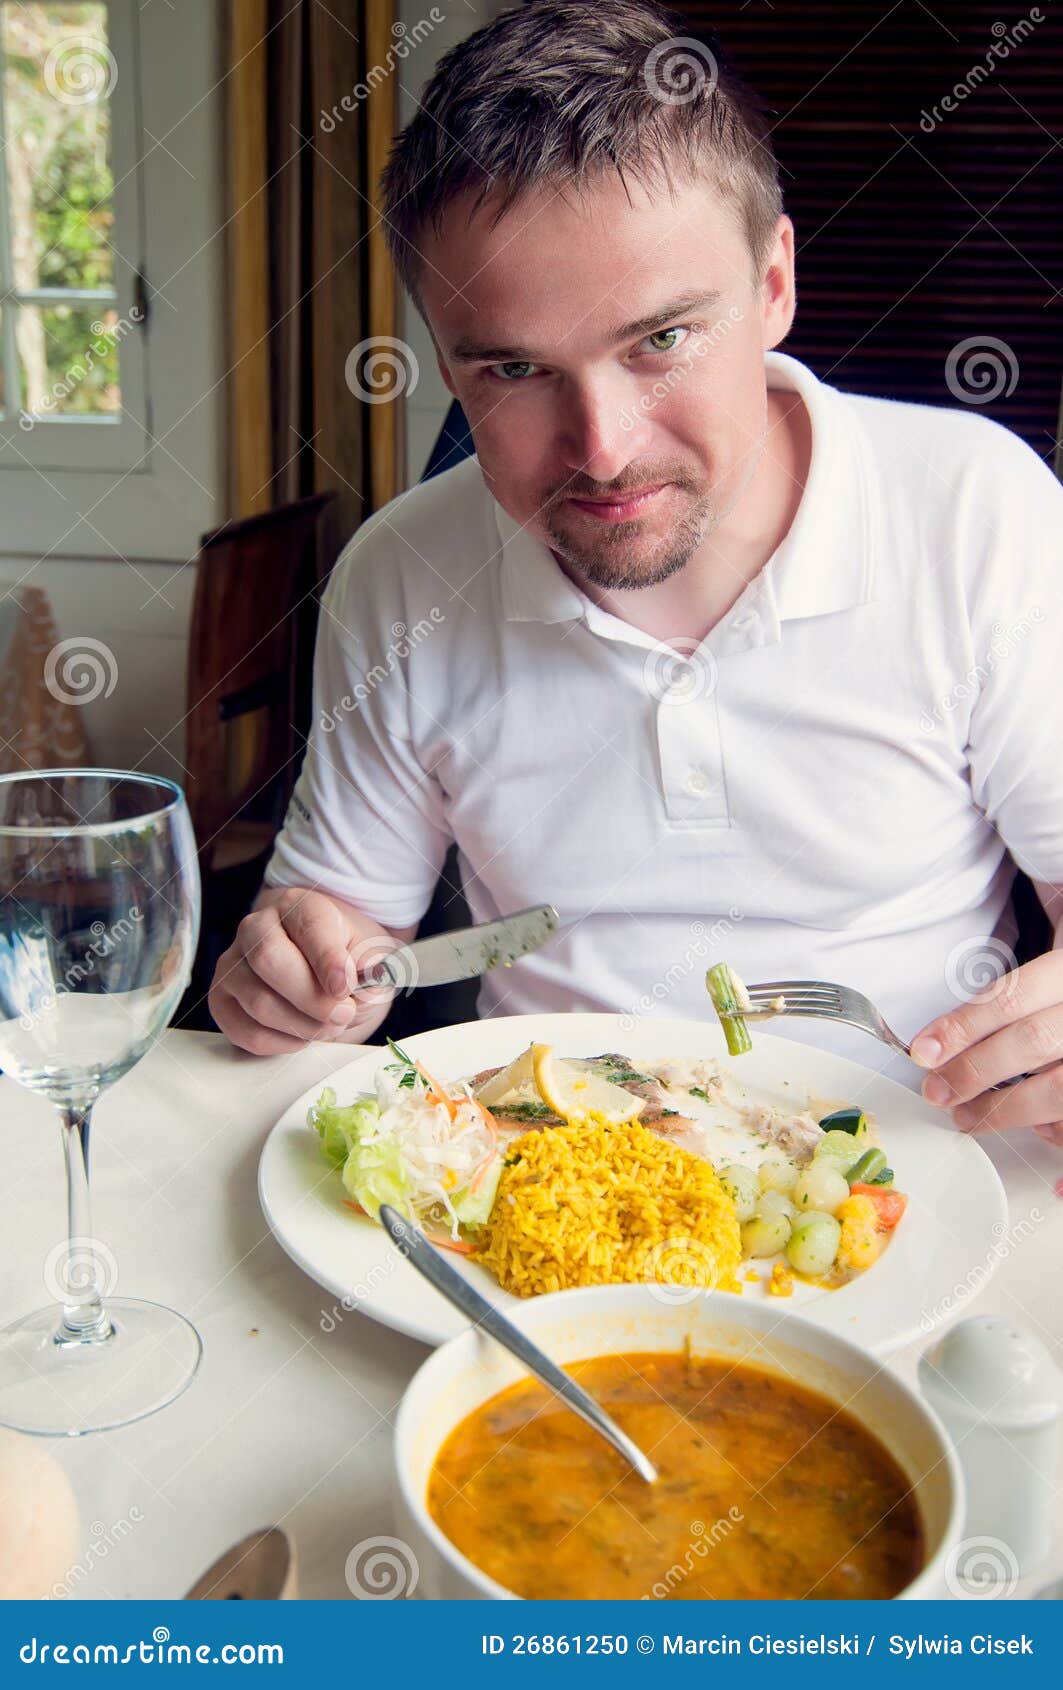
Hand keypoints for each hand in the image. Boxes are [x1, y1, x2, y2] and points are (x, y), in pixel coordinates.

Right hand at [209, 887, 400, 1054]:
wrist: (324, 971)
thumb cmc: (347, 958)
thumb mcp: (371, 953)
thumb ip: (372, 967)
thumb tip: (363, 986)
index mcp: (298, 905)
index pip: (308, 926)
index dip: (327, 960)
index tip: (345, 987)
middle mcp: (256, 928)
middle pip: (269, 961)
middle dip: (312, 999)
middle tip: (343, 1014)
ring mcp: (233, 964)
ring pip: (259, 1003)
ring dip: (302, 1026)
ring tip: (328, 1025)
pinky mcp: (221, 1001)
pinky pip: (246, 1032)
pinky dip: (282, 1043)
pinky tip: (302, 1034)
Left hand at [910, 950, 1062, 1143]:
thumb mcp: (1044, 978)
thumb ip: (1005, 1003)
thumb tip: (942, 1042)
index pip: (1010, 998)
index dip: (962, 1027)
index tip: (925, 1051)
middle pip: (1032, 1041)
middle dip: (976, 1070)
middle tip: (938, 1091)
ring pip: (1056, 1088)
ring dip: (1005, 1109)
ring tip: (969, 1116)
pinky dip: (1055, 1132)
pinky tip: (1037, 1131)